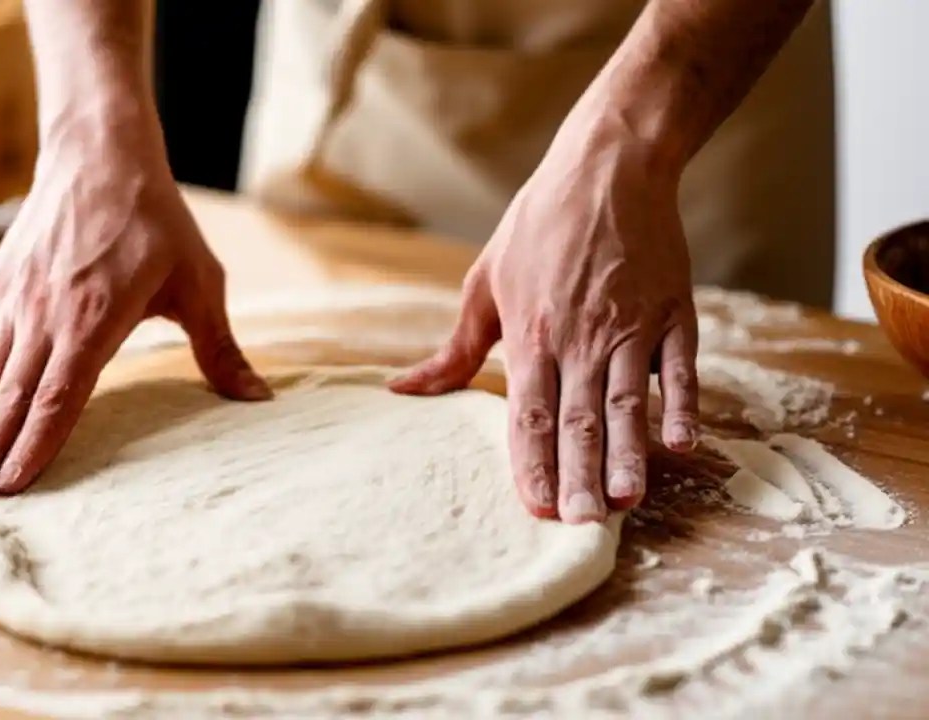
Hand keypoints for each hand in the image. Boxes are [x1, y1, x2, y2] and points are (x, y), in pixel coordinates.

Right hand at [0, 144, 270, 497]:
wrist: (100, 157)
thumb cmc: (156, 222)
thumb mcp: (200, 281)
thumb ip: (219, 347)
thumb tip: (258, 399)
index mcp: (96, 318)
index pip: (60, 395)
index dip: (36, 443)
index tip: (14, 486)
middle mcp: (45, 316)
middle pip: (11, 398)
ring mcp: (13, 303)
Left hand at [391, 129, 698, 523]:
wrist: (608, 166)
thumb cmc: (538, 226)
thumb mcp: (483, 283)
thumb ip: (453, 350)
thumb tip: (400, 391)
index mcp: (531, 333)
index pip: (528, 413)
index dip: (532, 462)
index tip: (536, 507)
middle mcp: (581, 337)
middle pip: (578, 419)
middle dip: (580, 475)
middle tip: (584, 524)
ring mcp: (631, 326)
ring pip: (628, 402)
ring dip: (628, 453)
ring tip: (628, 500)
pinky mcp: (674, 312)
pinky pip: (682, 368)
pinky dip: (683, 404)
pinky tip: (683, 443)